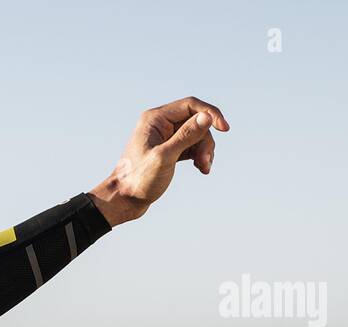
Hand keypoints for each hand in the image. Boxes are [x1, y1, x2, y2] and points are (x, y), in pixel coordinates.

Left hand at [88, 96, 229, 226]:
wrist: (123, 201)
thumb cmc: (139, 180)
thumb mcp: (165, 157)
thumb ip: (186, 136)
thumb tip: (207, 117)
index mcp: (155, 119)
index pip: (191, 105)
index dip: (210, 114)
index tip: (225, 129)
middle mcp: (160, 124)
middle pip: (196, 122)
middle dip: (206, 140)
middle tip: (206, 161)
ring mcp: (164, 138)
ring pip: (196, 135)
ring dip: (205, 150)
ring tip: (204, 168)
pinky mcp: (169, 151)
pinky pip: (191, 147)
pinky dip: (199, 156)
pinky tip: (202, 168)